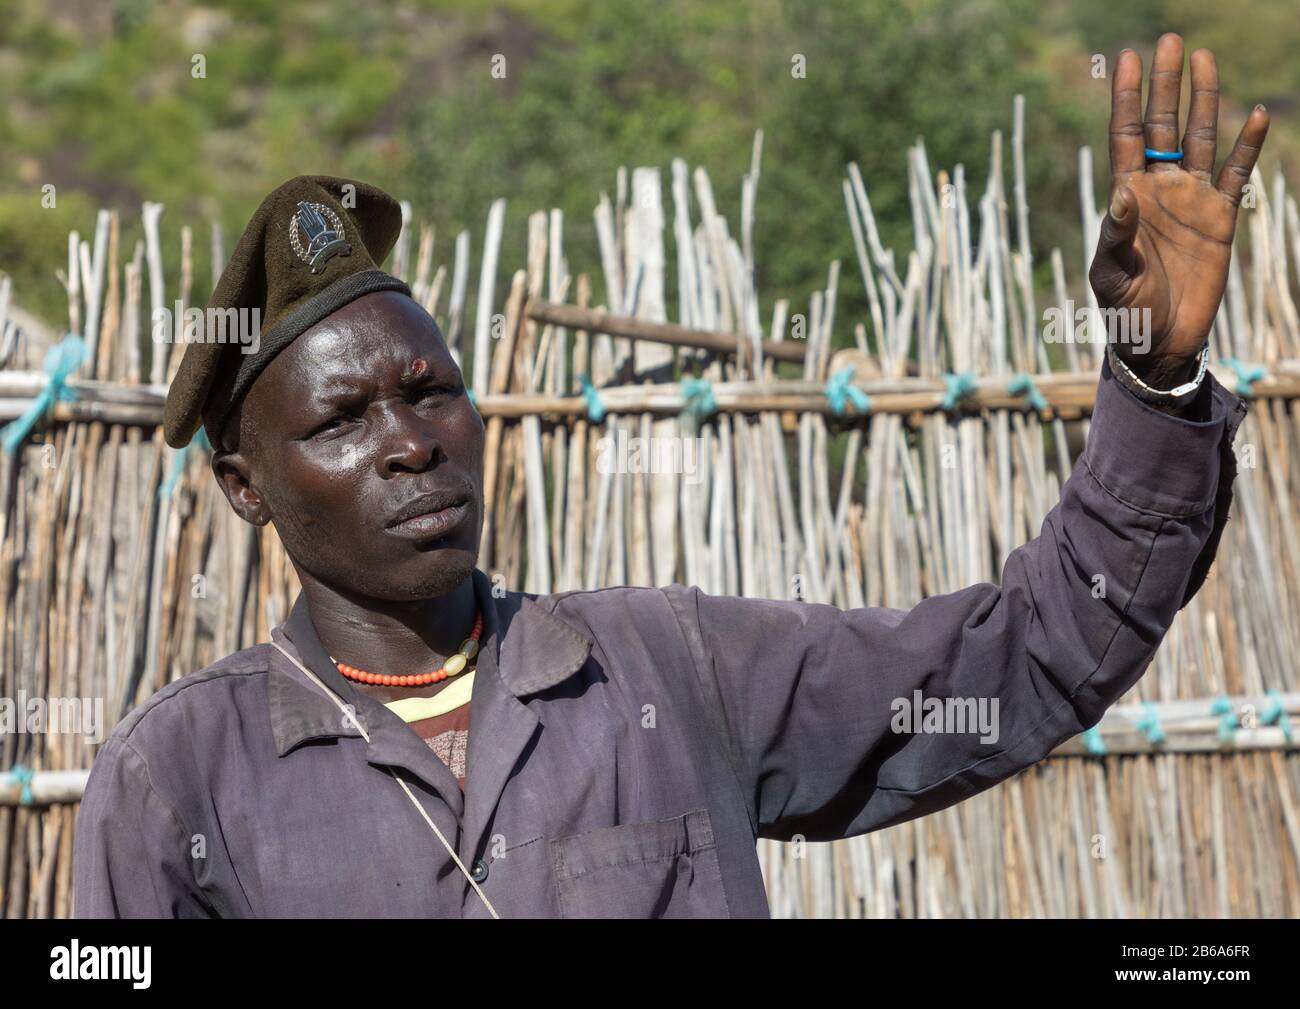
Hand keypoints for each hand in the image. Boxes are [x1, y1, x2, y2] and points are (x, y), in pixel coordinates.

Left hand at [1089, 34, 1268, 387]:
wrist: (1159, 339)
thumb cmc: (1125, 309)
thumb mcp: (1112, 276)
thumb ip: (1115, 237)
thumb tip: (1121, 196)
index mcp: (1128, 198)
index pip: (1127, 136)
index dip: (1128, 99)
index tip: (1128, 59)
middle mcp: (1160, 189)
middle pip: (1164, 126)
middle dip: (1167, 85)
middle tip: (1171, 40)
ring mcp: (1192, 199)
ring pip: (1200, 138)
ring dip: (1203, 100)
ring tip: (1205, 58)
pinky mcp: (1221, 217)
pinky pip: (1237, 173)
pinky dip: (1247, 145)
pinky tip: (1255, 114)